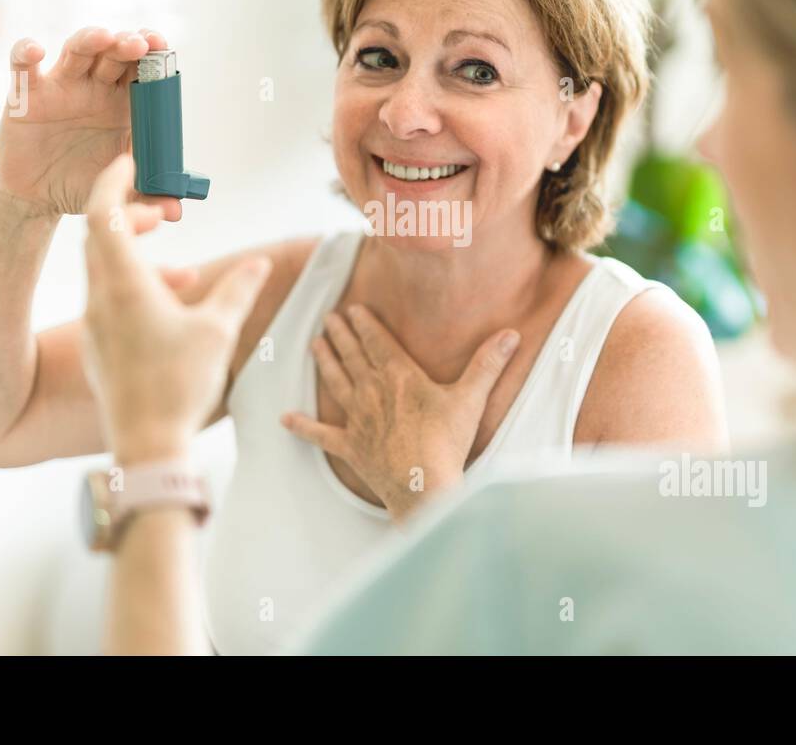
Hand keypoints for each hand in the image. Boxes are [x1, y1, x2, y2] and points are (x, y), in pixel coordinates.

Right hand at [0, 26, 183, 220]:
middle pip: (114, 52)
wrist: (39, 199)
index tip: (163, 48)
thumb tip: (176, 212)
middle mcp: (95, 87)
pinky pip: (23, 68)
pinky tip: (36, 50)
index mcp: (125, 103)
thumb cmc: (85, 184)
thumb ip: (148, 198)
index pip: (143, 69)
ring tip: (104, 37)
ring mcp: (61, 86)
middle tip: (140, 44)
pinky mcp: (26, 96)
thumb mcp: (119, 193)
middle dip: (128, 43)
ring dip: (90, 40)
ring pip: (77, 51)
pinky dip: (25, 53)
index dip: (154, 54)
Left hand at [81, 153, 271, 464]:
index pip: (103, 213)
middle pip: (101, 236)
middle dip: (133, 216)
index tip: (129, 161)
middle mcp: (100, 299)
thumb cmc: (179, 387)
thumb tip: (260, 261)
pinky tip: (170, 310)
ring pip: (106, 270)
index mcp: (124, 285)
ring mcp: (94, 325)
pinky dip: (136, 288)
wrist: (146, 446)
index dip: (113, 180)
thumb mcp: (218, 331)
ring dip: (140, 258)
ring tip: (186, 276)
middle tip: (165, 215)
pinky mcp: (98, 347)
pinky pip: (110, 300)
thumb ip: (238, 289)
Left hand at [279, 304, 519, 517]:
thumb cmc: (447, 443)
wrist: (423, 487)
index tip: (354, 308)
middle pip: (352, 357)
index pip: (377, 342)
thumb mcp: (470, 399)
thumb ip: (487, 364)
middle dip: (341, 335)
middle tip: (329, 318)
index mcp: (399, 377)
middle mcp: (373, 392)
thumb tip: (511, 334)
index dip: (366, 324)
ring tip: (315, 344)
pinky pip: (321, 435)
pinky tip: (285, 418)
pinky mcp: (350, 447)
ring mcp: (358, 420)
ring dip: (324, 362)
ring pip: (336, 383)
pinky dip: (302, 427)